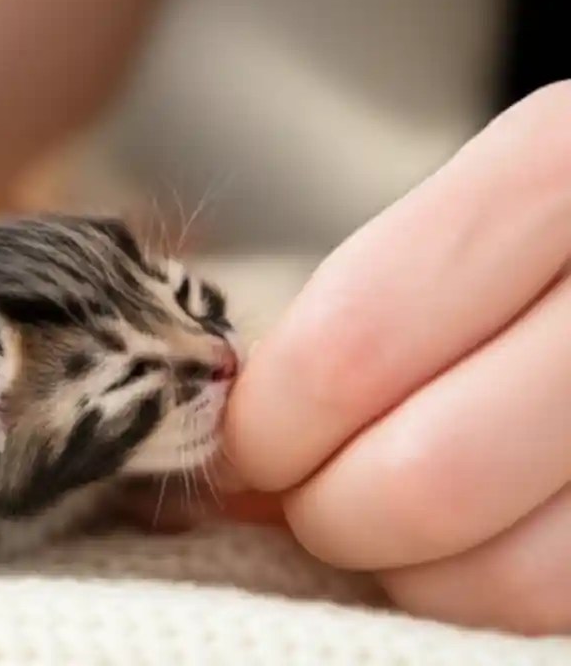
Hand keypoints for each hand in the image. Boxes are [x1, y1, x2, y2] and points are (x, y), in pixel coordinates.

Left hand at [224, 80, 570, 634]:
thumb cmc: (548, 230)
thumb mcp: (465, 213)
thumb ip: (359, 308)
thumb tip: (235, 449)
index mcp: (557, 172)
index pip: (352, 345)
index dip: (267, 423)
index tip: (242, 442)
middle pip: (427, 478)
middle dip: (326, 511)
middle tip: (301, 491)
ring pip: (508, 573)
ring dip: (405, 569)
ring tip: (384, 507)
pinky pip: (554, 602)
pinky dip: (477, 588)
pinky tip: (462, 534)